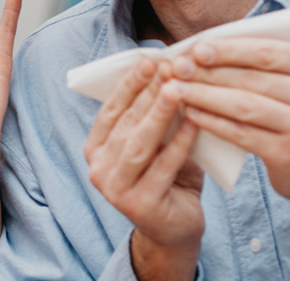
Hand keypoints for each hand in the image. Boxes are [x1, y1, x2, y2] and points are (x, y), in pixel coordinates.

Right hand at [84, 60, 203, 280]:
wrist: (176, 229)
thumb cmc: (168, 177)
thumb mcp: (157, 143)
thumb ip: (155, 116)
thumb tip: (170, 71)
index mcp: (95, 149)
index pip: (110, 110)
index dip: (129, 84)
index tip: (148, 60)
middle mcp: (98, 169)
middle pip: (125, 124)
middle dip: (148, 93)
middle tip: (169, 67)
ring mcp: (115, 190)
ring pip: (139, 144)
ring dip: (159, 114)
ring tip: (178, 89)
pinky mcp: (139, 206)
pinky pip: (162, 168)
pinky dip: (179, 143)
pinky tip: (194, 122)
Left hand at [172, 38, 289, 221]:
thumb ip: (259, 64)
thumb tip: (203, 48)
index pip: (267, 52)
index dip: (228, 49)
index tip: (196, 49)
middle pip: (251, 78)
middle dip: (208, 71)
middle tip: (176, 68)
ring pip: (243, 105)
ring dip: (204, 95)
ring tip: (175, 90)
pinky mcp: (288, 154)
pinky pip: (240, 133)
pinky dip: (212, 121)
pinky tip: (191, 113)